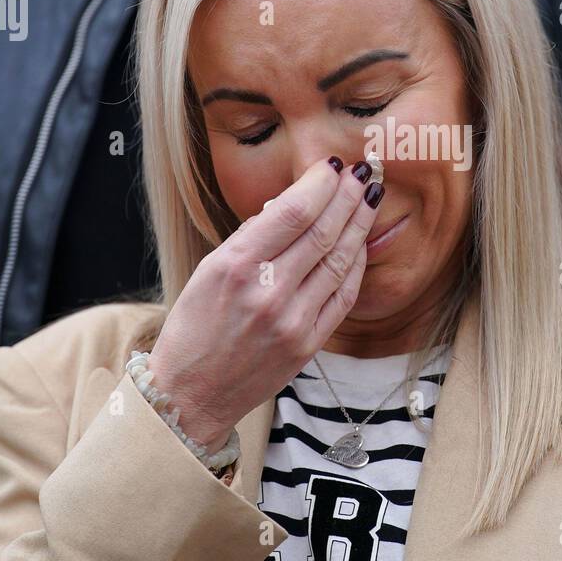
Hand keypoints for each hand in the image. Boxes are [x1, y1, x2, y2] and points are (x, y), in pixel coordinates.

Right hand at [149, 157, 383, 450]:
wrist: (191, 394)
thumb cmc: (194, 327)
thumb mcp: (208, 269)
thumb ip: (251, 237)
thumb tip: (291, 204)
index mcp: (236, 266)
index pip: (292, 212)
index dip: (320, 184)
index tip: (332, 166)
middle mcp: (268, 292)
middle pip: (322, 232)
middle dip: (348, 197)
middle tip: (363, 172)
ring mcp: (293, 321)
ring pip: (339, 260)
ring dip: (359, 225)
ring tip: (370, 198)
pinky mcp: (308, 344)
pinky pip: (343, 295)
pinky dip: (355, 264)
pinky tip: (360, 242)